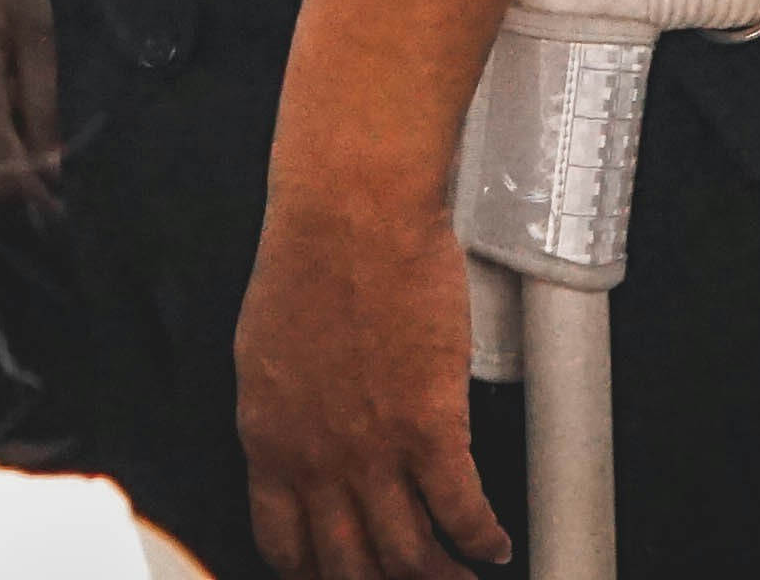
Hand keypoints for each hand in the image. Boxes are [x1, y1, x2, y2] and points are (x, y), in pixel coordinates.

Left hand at [239, 194, 505, 579]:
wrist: (350, 215)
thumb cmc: (309, 262)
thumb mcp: (267, 354)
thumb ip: (286, 414)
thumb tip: (304, 447)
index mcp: (268, 439)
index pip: (285, 543)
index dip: (317, 572)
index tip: (340, 574)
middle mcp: (317, 458)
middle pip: (350, 565)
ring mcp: (374, 449)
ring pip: (409, 555)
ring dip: (439, 577)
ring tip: (458, 578)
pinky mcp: (431, 427)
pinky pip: (462, 513)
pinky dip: (482, 540)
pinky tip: (493, 545)